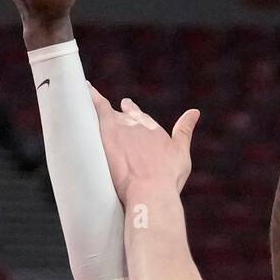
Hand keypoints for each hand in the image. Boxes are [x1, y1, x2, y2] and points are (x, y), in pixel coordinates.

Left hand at [89, 86, 198, 202]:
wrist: (151, 189)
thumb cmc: (168, 178)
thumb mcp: (181, 153)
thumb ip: (184, 130)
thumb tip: (195, 111)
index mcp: (154, 130)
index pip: (141, 117)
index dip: (134, 114)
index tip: (128, 108)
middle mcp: (138, 125)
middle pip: (125, 116)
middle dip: (120, 113)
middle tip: (114, 110)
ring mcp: (122, 128)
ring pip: (109, 114)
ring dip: (102, 108)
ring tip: (91, 98)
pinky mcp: (108, 132)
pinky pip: (98, 108)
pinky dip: (92, 97)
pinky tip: (84, 91)